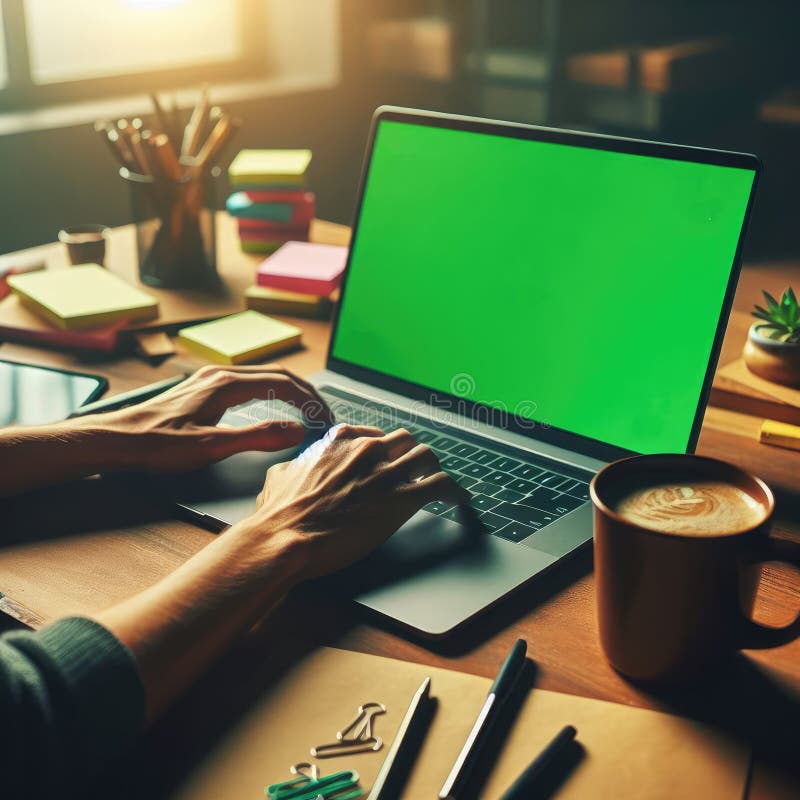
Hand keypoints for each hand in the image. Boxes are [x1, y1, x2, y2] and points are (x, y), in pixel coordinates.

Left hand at [102, 364, 332, 472]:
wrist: (118, 439)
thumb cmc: (158, 444)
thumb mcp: (212, 446)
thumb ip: (257, 436)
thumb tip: (296, 429)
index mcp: (226, 384)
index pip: (283, 383)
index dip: (310, 399)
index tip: (325, 417)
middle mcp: (221, 375)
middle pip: (277, 374)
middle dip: (306, 393)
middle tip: (324, 414)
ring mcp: (211, 379)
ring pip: (264, 376)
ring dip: (290, 390)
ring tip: (307, 409)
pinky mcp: (204, 388)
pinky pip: (249, 382)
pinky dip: (272, 392)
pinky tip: (273, 406)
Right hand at [241, 423, 469, 580]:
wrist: (286, 538)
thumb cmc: (279, 513)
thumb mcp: (279, 476)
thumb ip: (294, 465)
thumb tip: (292, 468)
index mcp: (340, 440)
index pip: (374, 435)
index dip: (384, 450)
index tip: (388, 459)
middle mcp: (367, 450)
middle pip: (405, 441)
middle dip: (411, 455)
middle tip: (415, 471)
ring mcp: (386, 473)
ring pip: (427, 456)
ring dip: (434, 468)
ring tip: (439, 481)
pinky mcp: (402, 499)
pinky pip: (442, 484)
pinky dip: (454, 490)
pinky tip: (459, 498)